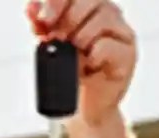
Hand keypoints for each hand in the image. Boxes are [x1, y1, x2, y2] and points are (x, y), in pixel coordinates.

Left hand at [26, 0, 136, 126]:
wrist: (82, 105)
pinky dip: (93, 56)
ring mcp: (122, 33)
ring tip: (75, 56)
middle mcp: (108, 15)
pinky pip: (108, 45)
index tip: (44, 19)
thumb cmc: (69, 71)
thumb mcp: (50, 45)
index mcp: (89, 8)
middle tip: (58, 40)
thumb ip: (41, 25)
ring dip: (81, 39)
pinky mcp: (128, 54)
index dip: (58, 2)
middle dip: (68, 20)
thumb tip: (31, 7)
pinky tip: (89, 66)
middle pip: (92, 0)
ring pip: (103, 19)